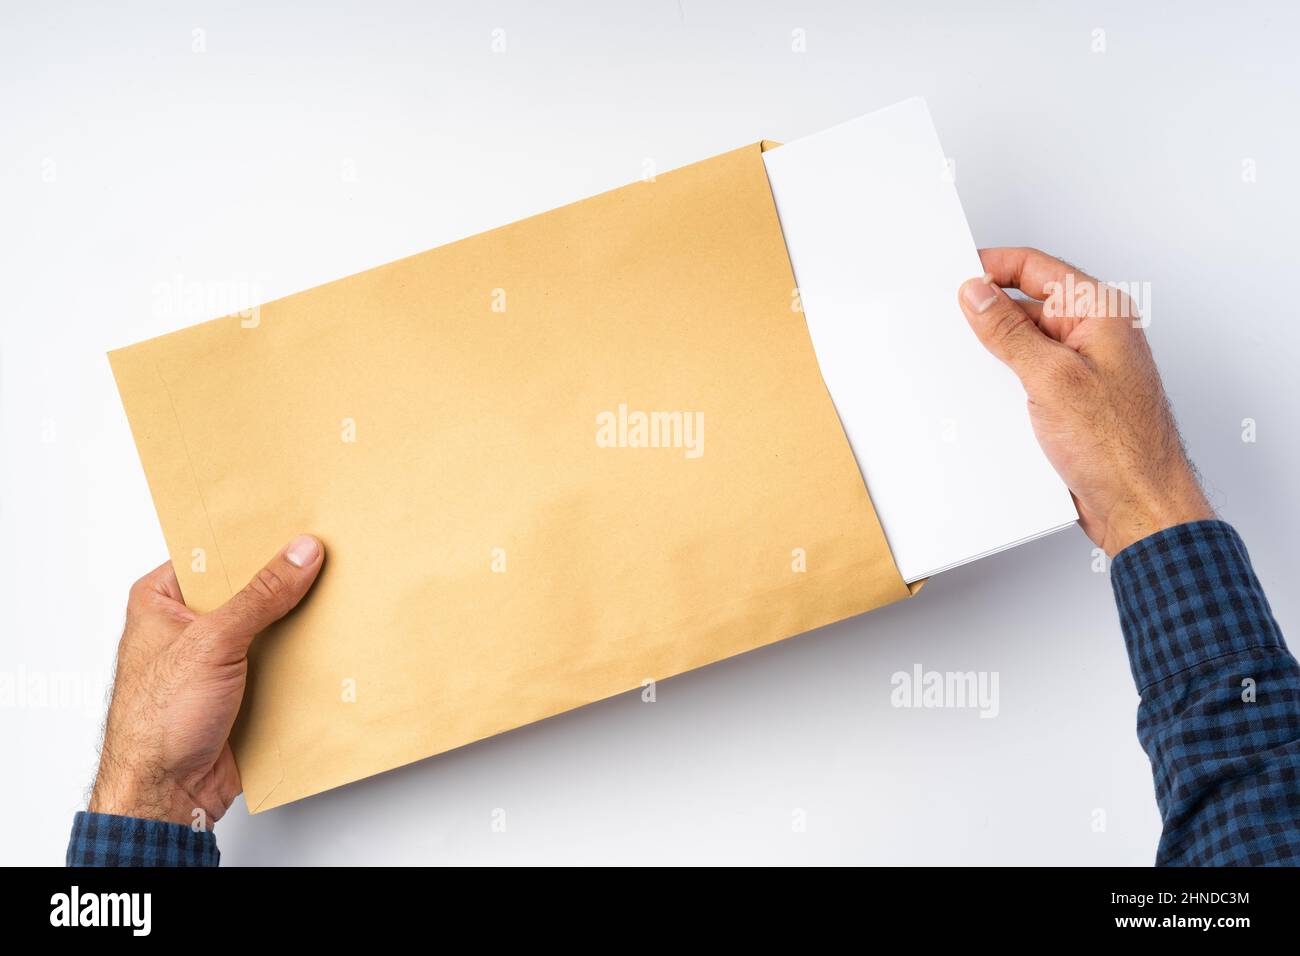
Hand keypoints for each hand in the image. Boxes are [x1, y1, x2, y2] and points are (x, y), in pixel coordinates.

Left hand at [89, 535, 323, 826]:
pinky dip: (302, 655)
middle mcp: (187, 624)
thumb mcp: (212, 642)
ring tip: (338, 594)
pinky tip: (330, 641)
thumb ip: (260, 596)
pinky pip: (279, 659)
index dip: (255, 540)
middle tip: (327, 556)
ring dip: (298, 620)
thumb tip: (300, 554)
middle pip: (247, 588)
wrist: (167, 794)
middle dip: (285, 580)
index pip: (215, 554)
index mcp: (161, 599)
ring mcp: (216, 657)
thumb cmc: (157, 723)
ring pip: (268, 624)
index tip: (297, 525)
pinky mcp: (242, 687)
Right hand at [957, 247, 1213, 556]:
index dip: (992, 267)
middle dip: (988, 317)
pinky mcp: (1071, 400)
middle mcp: (1094, 335)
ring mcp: (1082, 368)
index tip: (955, 276)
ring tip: (971, 370)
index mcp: (1099, 313)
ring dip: (995, 356)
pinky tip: (990, 401)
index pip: (1036, 268)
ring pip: (1024, 346)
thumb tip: (977, 295)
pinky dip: (1005, 385)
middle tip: (952, 326)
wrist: (1138, 505)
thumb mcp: (1051, 378)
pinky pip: (1028, 378)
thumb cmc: (1120, 448)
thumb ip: (1010, 332)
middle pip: (1027, 306)